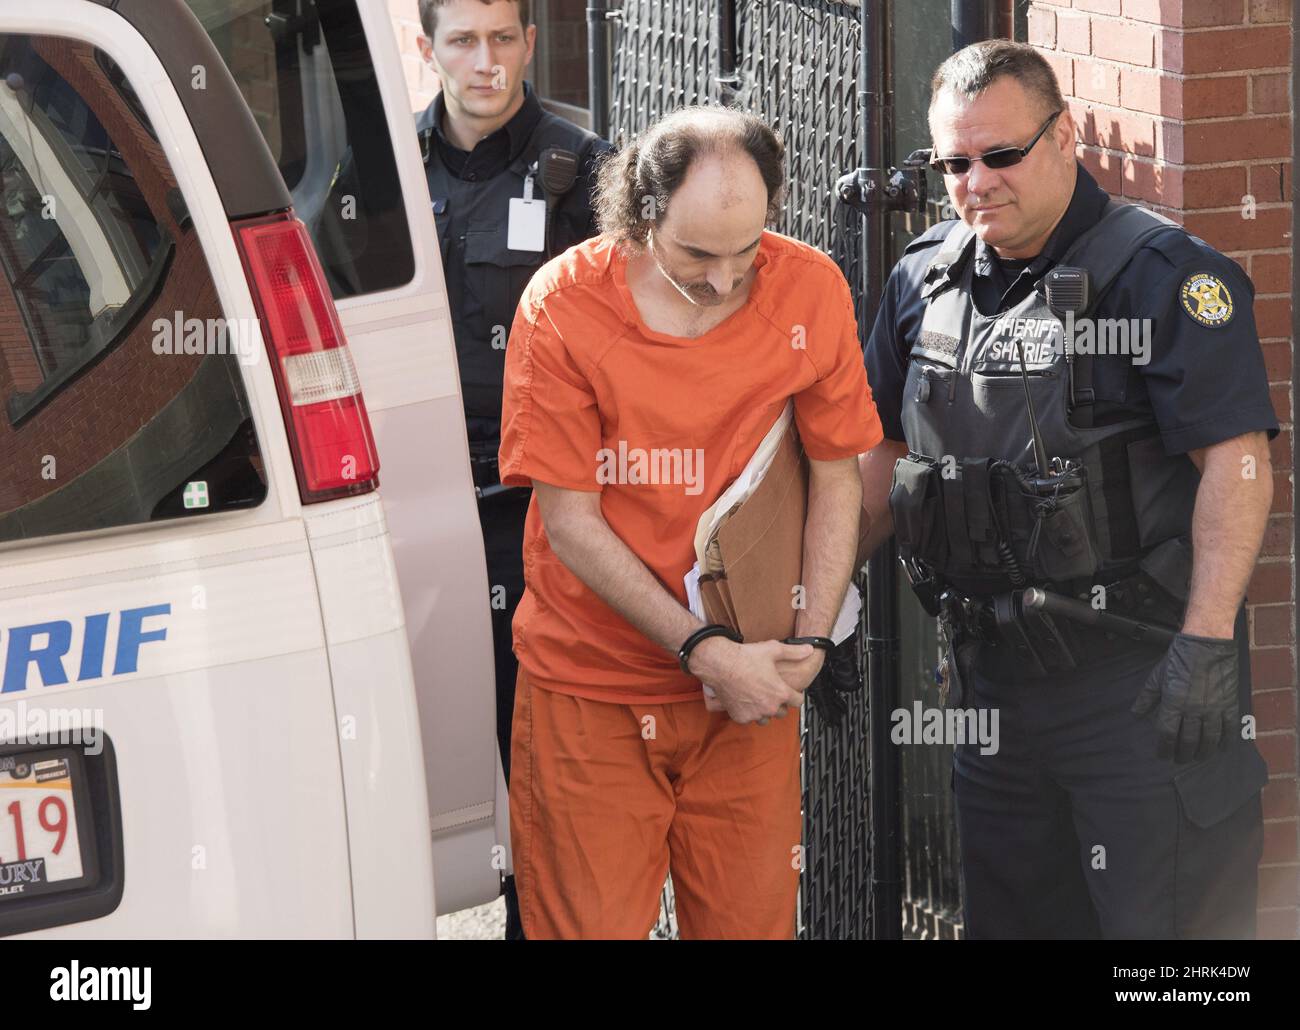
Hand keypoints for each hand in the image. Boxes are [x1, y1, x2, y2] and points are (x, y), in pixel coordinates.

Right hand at [689, 638, 812, 724]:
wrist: (720, 664)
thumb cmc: (745, 657)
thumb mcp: (773, 650)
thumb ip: (793, 652)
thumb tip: (809, 649)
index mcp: (781, 692)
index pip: (798, 702)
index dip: (796, 695)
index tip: (791, 691)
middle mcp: (770, 706)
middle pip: (783, 712)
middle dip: (780, 704)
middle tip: (773, 693)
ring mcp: (755, 714)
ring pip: (766, 719)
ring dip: (765, 711)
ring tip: (760, 699)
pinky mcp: (741, 717)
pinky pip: (749, 719)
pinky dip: (749, 713)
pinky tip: (746, 701)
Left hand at [1131, 632, 1240, 762]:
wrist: (1206, 643)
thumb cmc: (1179, 659)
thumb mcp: (1157, 677)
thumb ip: (1146, 698)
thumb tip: (1136, 716)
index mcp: (1173, 703)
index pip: (1166, 734)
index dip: (1164, 748)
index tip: (1162, 755)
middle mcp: (1194, 710)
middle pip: (1188, 741)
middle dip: (1182, 754)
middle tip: (1179, 760)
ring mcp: (1213, 708)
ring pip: (1209, 739)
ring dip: (1203, 752)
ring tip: (1198, 757)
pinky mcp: (1229, 704)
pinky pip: (1230, 729)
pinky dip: (1227, 741)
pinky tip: (1222, 748)